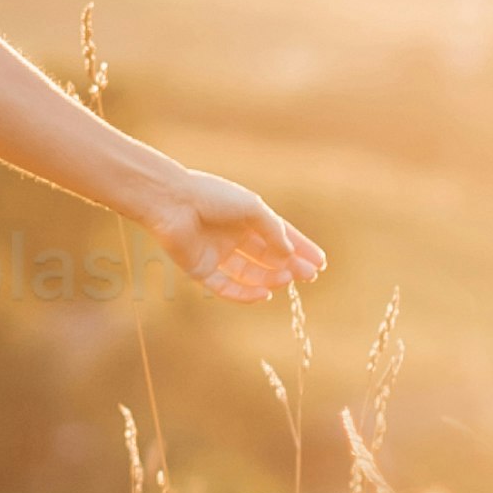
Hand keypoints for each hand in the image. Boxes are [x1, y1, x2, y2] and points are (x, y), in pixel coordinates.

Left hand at [149, 170, 324, 303]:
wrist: (172, 202)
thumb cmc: (212, 196)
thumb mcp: (252, 208)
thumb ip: (273, 230)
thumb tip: (290, 254)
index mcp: (245, 216)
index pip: (278, 235)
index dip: (300, 248)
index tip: (320, 262)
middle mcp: (232, 235)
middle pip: (266, 256)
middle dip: (289, 266)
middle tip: (310, 276)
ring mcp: (217, 253)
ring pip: (249, 273)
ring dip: (270, 278)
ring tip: (288, 280)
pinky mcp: (200, 270)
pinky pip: (226, 286)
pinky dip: (245, 293)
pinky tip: (263, 295)